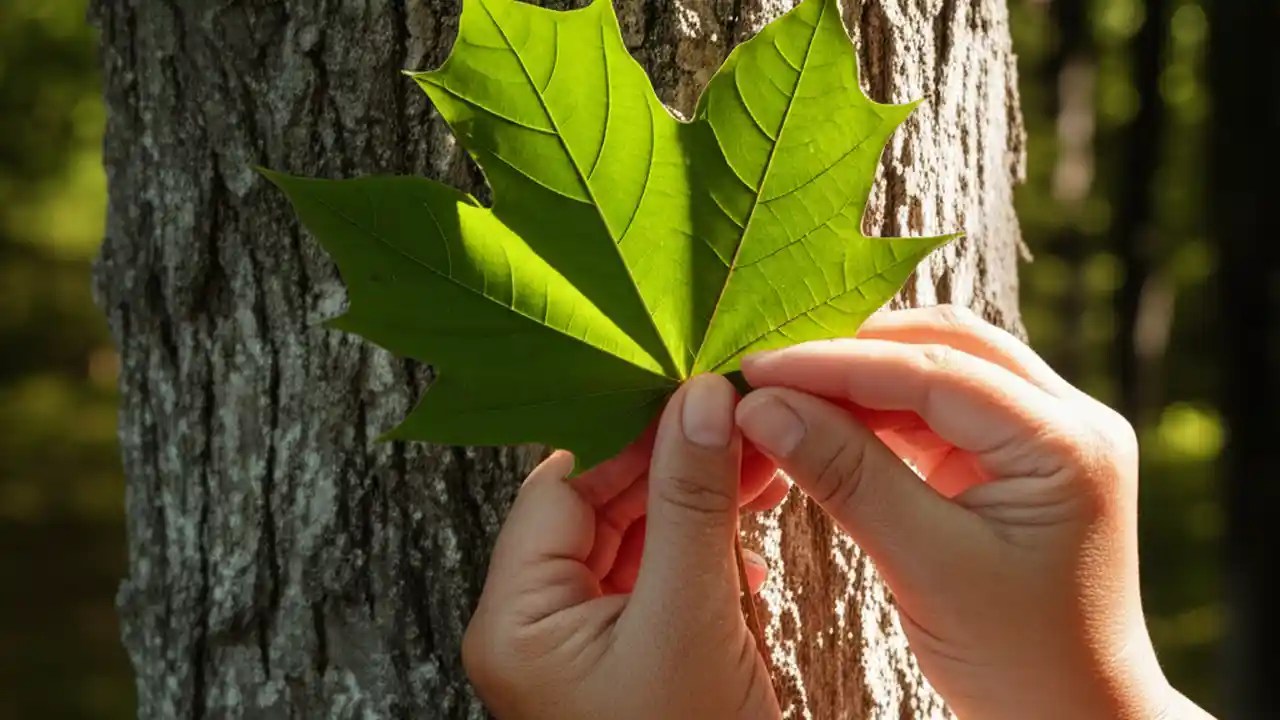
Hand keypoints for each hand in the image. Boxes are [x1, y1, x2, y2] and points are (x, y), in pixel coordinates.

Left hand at [462, 375, 782, 719]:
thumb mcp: (690, 619)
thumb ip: (692, 505)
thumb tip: (700, 401)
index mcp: (516, 621)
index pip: (560, 489)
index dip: (628, 434)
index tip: (691, 392)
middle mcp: (535, 628)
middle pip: (597, 510)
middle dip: (669, 463)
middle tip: (735, 418)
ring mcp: (580, 647)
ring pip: (631, 542)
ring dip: (692, 504)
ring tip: (754, 465)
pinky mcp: (626, 659)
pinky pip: (653, 583)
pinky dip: (699, 555)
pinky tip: (745, 547)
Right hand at [734, 305, 1198, 719]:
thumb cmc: (1016, 660)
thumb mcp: (926, 568)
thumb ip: (846, 477)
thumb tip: (763, 407)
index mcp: (1068, 443)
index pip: (936, 372)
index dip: (837, 363)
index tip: (759, 370)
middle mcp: (1069, 420)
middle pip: (946, 345)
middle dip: (852, 352)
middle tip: (768, 372)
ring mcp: (1044, 436)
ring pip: (940, 368)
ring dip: (862, 376)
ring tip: (785, 395)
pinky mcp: (1014, 458)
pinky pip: (937, 409)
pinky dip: (877, 411)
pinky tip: (825, 422)